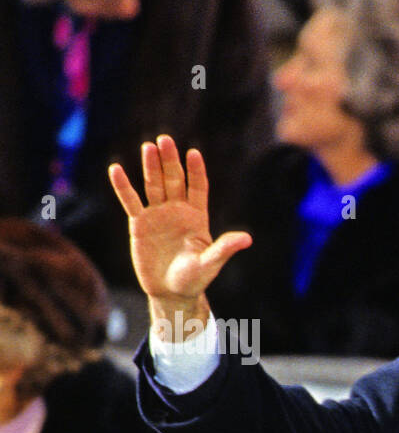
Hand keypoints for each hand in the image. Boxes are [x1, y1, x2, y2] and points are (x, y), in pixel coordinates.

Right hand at [107, 135, 250, 325]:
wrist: (171, 292)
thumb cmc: (195, 279)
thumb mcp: (210, 264)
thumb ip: (224, 249)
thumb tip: (247, 239)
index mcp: (197, 217)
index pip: (198, 188)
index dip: (196, 171)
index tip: (194, 153)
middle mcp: (178, 211)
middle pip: (174, 180)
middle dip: (170, 161)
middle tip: (164, 140)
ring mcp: (158, 215)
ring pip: (154, 185)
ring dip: (151, 167)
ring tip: (148, 147)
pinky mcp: (140, 224)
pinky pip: (131, 201)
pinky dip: (124, 186)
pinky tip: (116, 169)